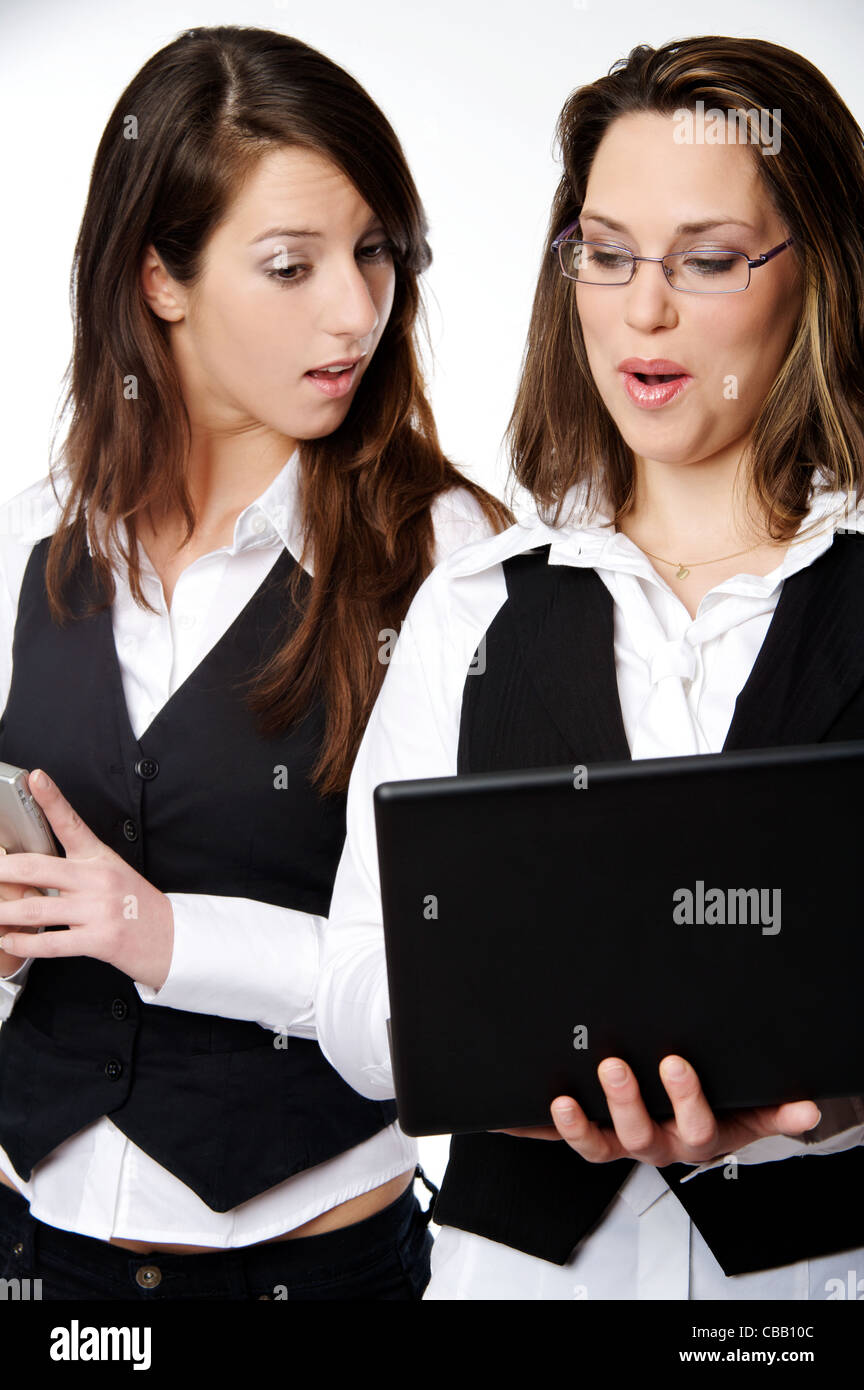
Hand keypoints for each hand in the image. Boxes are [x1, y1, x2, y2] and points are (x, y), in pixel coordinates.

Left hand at [0, 768, 173, 989]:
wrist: (172, 937)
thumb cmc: (137, 906)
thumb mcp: (112, 874)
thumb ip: (72, 872)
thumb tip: (27, 877)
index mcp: (99, 858)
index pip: (71, 822)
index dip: (51, 798)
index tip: (35, 778)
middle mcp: (97, 879)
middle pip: (36, 868)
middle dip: (0, 871)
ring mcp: (99, 909)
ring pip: (35, 907)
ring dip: (3, 912)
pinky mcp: (99, 939)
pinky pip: (50, 942)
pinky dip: (22, 943)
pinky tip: (9, 940)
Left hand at [496, 1055, 820, 1166]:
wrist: (694, 1118)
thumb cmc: (720, 1106)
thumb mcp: (749, 1108)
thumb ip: (775, 1108)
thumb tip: (807, 1107)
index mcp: (697, 1132)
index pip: (695, 1122)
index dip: (684, 1098)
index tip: (675, 1063)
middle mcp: (656, 1142)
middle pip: (639, 1132)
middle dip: (625, 1100)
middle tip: (613, 1066)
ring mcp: (619, 1141)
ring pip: (596, 1143)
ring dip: (577, 1126)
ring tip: (562, 1102)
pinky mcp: (588, 1134)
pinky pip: (555, 1138)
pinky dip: (531, 1130)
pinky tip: (507, 1117)